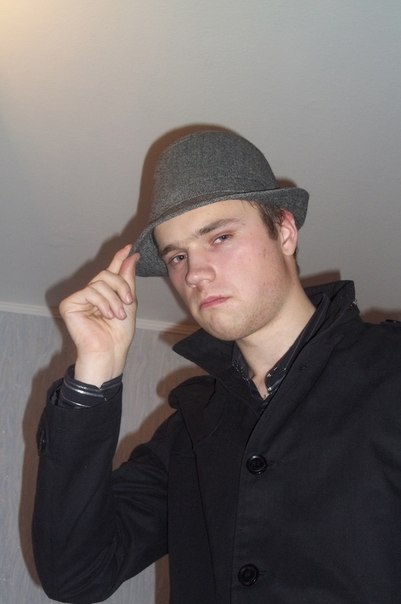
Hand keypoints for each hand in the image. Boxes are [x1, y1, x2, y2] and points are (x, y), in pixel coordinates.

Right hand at [59, 245, 138, 385]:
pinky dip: (102, 303)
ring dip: (113, 300)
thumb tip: (131, 256)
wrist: (110, 350)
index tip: (130, 247)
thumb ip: (127, 279)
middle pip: (107, 275)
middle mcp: (90, 293)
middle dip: (121, 287)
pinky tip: (105, 315)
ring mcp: (79, 298)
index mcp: (104, 293)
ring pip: (100, 283)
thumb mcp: (128, 302)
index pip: (111, 271)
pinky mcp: (69, 304)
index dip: (119, 259)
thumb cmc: (118, 333)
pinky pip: (90, 291)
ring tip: (117, 316)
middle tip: (127, 303)